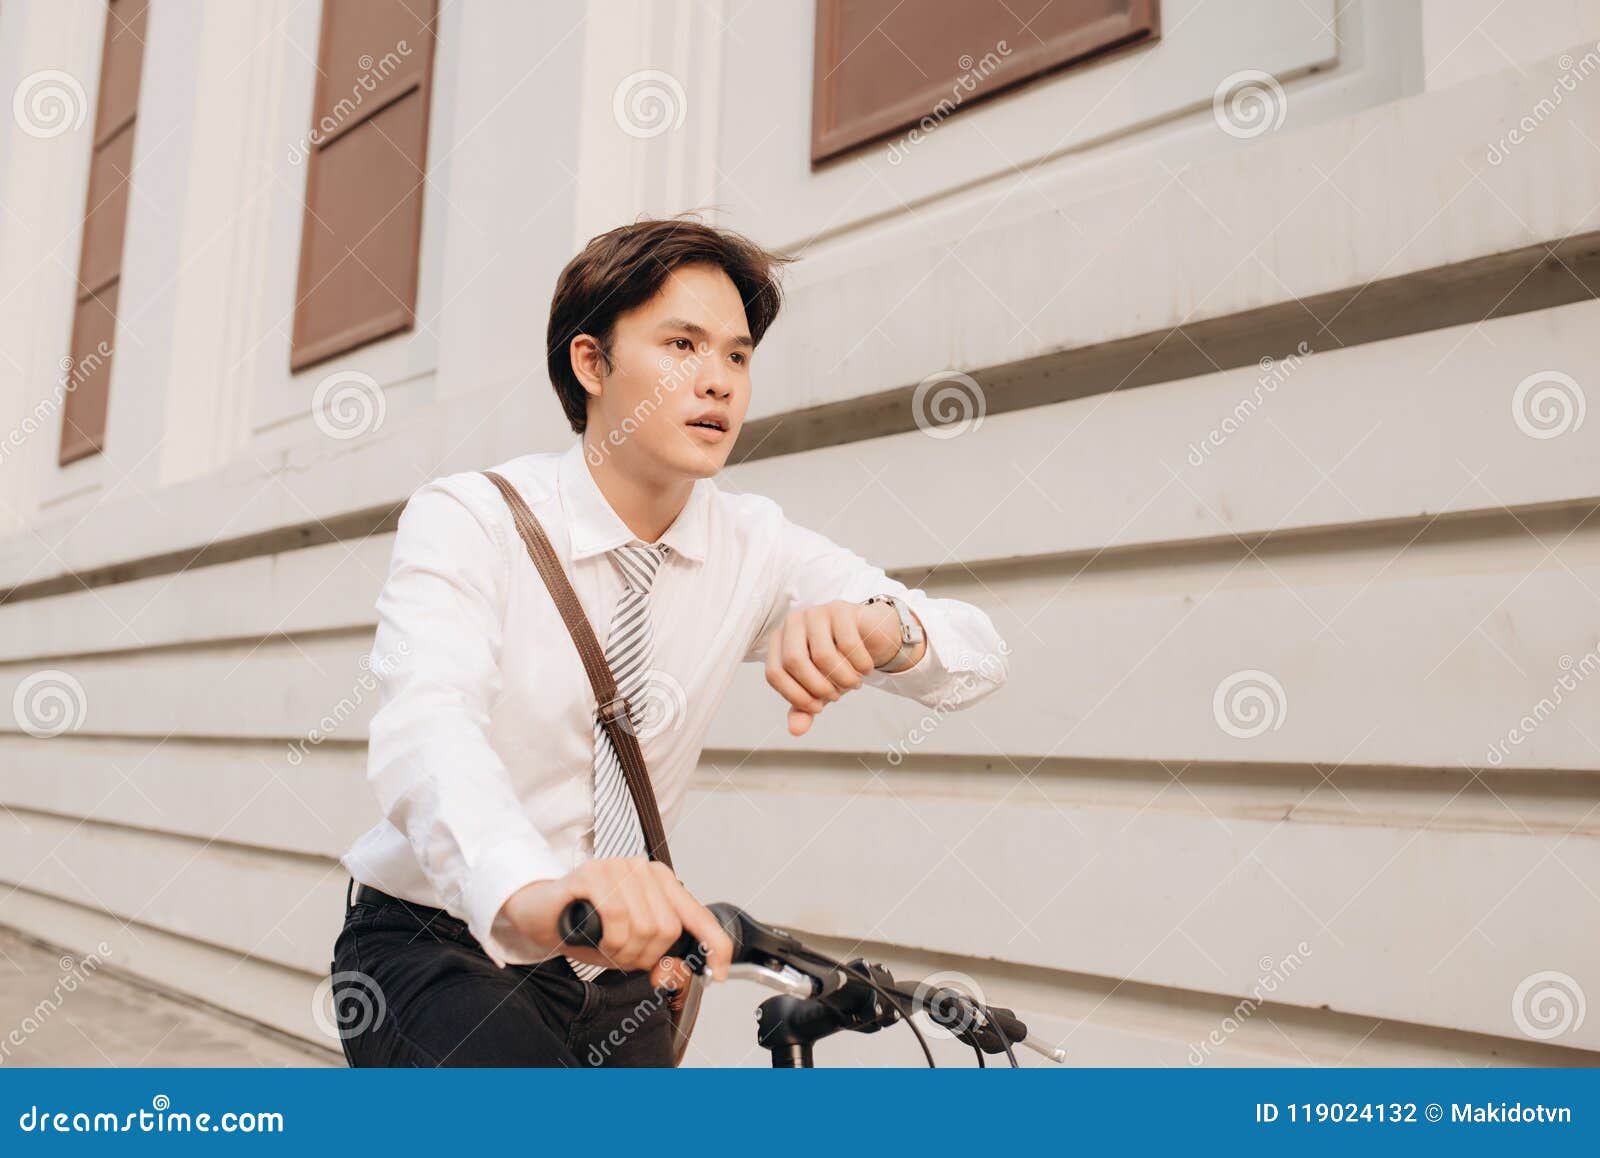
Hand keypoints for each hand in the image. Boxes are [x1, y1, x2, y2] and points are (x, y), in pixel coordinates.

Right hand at [502, 856, 732, 986]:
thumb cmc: (586, 927)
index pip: (698, 915)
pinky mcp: (594, 873)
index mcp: (662, 882)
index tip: (718, 973)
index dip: (715, 946)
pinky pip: (618, 918)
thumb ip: (657, 961)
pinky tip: (596, 936)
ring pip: (644, 927)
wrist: (538, 913)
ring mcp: (619, 867)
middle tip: (619, 954)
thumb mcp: (628, 950)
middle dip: (644, 956)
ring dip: (622, 951)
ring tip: (604, 944)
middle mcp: (644, 869)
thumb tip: (674, 973)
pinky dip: (608, 939)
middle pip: (667, 930)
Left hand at [763, 599, 911, 736]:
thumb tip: (795, 730)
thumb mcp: (819, 688)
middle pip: (794, 661)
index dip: (795, 696)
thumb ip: (804, 707)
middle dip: (819, 687)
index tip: (816, 708)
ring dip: (843, 678)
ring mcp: (816, 612)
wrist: (869, 636)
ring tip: (853, 683)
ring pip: (823, 655)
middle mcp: (793, 622)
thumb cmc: (838, 662)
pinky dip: (859, 665)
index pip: (774, 673)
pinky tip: (865, 669)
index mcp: (779, 641)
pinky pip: (848, 644)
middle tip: (837, 696)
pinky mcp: (841, 609)